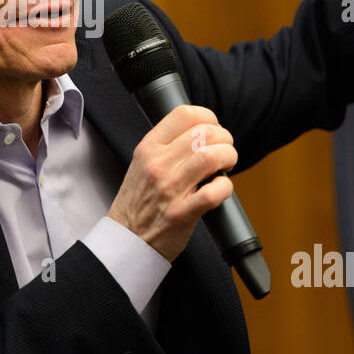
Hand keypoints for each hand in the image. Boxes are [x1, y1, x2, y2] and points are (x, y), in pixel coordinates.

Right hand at [107, 105, 236, 262]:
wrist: (125, 239)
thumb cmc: (137, 203)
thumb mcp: (141, 164)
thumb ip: (165, 147)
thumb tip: (200, 133)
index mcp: (148, 149)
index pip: (184, 114)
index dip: (208, 117)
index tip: (213, 129)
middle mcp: (158, 165)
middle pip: (204, 133)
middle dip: (224, 139)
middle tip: (225, 150)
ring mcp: (169, 189)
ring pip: (211, 157)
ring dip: (228, 157)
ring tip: (226, 165)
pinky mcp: (182, 214)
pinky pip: (214, 192)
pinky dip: (226, 187)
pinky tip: (221, 188)